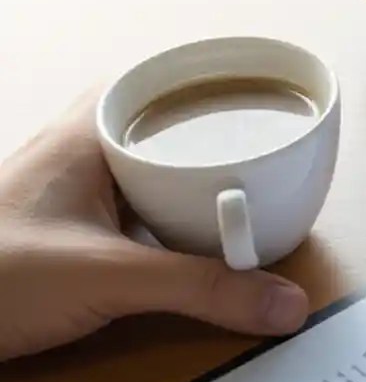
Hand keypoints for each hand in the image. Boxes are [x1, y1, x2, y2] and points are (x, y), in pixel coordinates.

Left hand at [0, 94, 308, 361]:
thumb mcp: (107, 277)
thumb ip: (200, 290)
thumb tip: (283, 303)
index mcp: (86, 136)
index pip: (156, 80)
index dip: (208, 78)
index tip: (259, 86)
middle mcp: (77, 155)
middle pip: (160, 123)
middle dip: (213, 133)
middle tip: (263, 144)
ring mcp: (69, 195)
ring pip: (147, 167)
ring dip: (192, 178)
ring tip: (244, 189)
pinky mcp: (67, 236)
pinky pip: (135, 208)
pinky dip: (171, 217)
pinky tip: (193, 239)